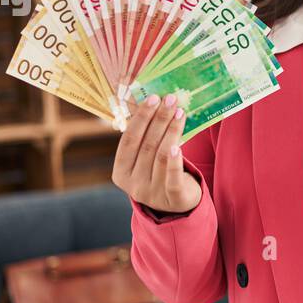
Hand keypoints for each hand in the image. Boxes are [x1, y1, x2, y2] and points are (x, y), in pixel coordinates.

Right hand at [111, 93, 202, 213]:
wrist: (178, 204)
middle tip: (170, 99)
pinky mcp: (173, 199)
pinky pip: (173, 177)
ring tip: (181, 112)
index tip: (153, 98)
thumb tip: (154, 103)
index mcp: (121, 172)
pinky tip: (179, 144)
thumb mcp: (145, 161)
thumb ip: (145, 139)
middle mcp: (133, 184)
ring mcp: (152, 193)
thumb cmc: (159, 173)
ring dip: (172, 131)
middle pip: (147, 145)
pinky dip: (176, 160)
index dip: (141, 118)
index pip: (129, 140)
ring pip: (161, 156)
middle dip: (160, 119)